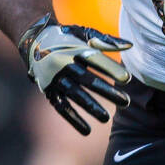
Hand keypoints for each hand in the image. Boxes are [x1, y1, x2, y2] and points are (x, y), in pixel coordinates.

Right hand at [20, 13, 131, 134]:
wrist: (34, 41)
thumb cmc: (67, 38)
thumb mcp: (84, 33)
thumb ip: (106, 41)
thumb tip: (130, 45)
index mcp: (75, 49)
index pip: (95, 59)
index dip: (111, 69)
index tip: (127, 79)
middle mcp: (63, 64)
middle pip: (87, 79)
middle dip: (107, 91)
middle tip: (126, 102)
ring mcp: (55, 79)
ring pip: (75, 95)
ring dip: (91, 107)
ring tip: (106, 119)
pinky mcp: (49, 91)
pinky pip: (61, 107)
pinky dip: (73, 119)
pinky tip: (87, 130)